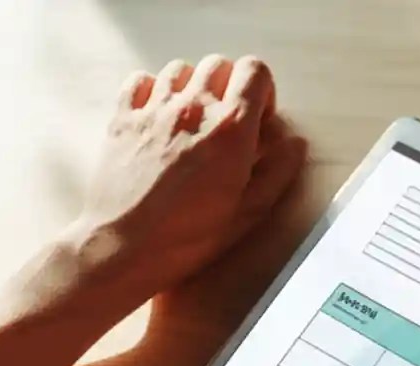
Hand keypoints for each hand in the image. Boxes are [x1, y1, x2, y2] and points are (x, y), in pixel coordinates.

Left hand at [64, 55, 306, 311]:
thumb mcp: (248, 212)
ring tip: (192, 119)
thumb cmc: (189, 237)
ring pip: (180, 68)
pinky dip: (152, 89)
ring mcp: (154, 109)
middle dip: (229, 85)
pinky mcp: (123, 118)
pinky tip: (157, 116)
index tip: (257, 119)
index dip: (262, 91)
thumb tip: (295, 144)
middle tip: (227, 121)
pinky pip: (140, 80)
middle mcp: (194, 108)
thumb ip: (278, 172)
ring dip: (192, 86)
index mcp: (231, 128)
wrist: (125, 247)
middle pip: (218, 64)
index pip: (255, 71)